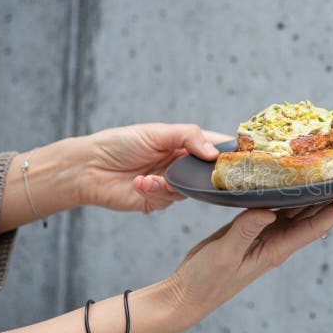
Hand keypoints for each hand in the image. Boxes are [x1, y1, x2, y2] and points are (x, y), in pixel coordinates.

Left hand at [82, 123, 231, 212]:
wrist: (87, 167)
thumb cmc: (120, 143)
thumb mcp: (157, 132)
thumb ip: (188, 137)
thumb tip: (213, 152)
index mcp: (185, 144)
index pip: (217, 147)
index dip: (231, 152)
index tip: (245, 157)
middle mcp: (182, 165)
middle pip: (209, 174)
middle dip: (207, 176)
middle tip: (206, 176)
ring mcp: (172, 184)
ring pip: (190, 190)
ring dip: (172, 184)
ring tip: (153, 177)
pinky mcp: (158, 200)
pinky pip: (167, 199)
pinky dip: (155, 191)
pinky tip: (140, 182)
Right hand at [166, 191, 332, 327]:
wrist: (187, 294)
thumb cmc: (206, 282)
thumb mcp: (225, 255)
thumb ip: (245, 231)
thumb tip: (267, 210)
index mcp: (277, 249)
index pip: (317, 226)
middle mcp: (278, 240)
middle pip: (314, 213)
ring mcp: (265, 233)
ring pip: (297, 208)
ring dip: (315, 190)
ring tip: (331, 169)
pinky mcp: (251, 227)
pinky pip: (275, 206)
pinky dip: (286, 191)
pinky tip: (291, 177)